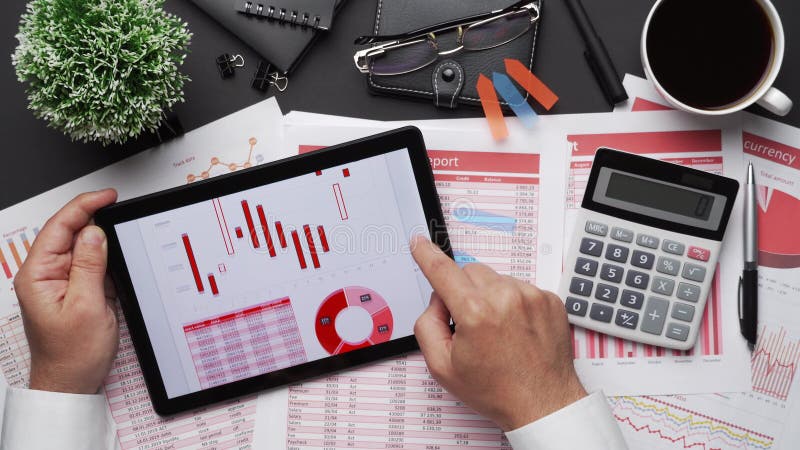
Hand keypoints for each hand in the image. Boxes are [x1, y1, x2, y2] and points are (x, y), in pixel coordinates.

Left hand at [14, 189, 118, 393]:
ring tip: (121, 245)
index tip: (107, 196)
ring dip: (103, 243)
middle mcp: (45, 275)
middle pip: (70, 233)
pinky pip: (91, 265)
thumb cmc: (72, 354)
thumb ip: (90, 265)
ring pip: (84, 248)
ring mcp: (60, 282)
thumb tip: (94, 232)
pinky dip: (106, 260)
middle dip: (95, 220)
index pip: (59, 226)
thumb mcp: (87, 305)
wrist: (72, 382)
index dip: (84, 206)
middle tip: (120, 213)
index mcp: (37, 275)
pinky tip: (115, 265)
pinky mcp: (75, 290)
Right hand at [411, 235, 586, 430]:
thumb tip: (438, 300)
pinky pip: (519, 287)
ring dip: (489, 297)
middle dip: (463, 291)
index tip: (420, 242)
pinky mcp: (549, 299)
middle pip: (469, 272)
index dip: (426, 254)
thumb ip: (427, 325)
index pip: (442, 271)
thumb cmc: (497, 390)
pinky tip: (516, 330)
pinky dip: (513, 303)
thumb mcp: (442, 366)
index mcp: (476, 313)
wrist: (544, 404)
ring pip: (495, 279)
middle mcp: (505, 298)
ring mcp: (531, 296)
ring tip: (498, 332)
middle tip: (469, 324)